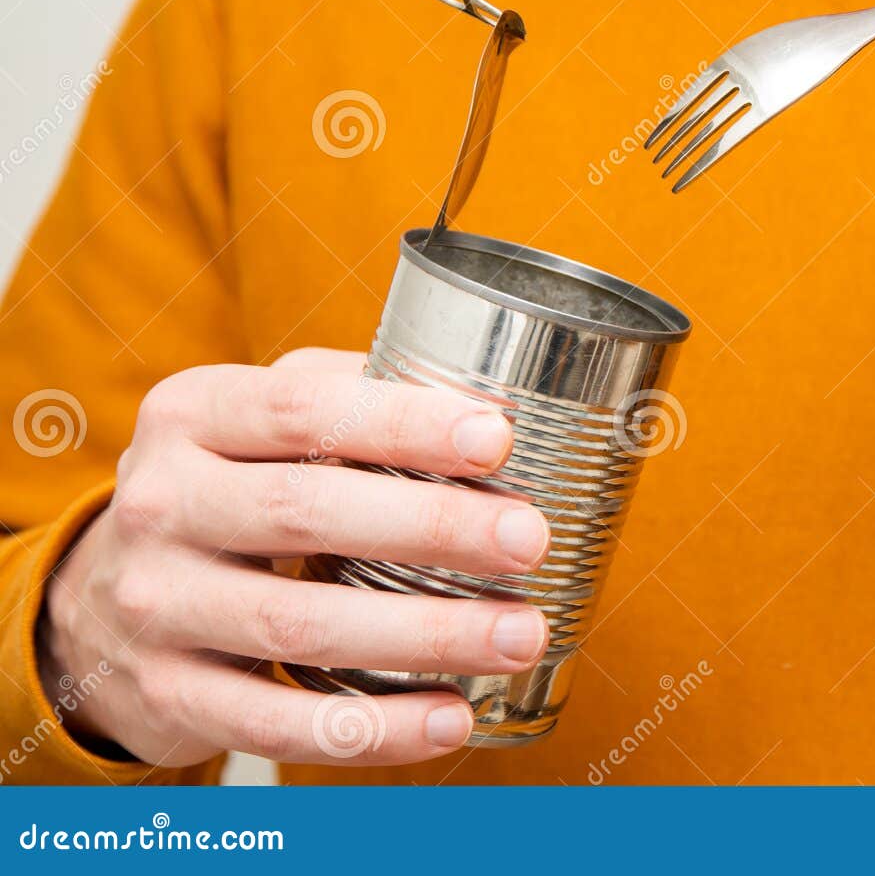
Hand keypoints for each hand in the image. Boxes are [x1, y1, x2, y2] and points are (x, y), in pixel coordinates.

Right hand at [36, 348, 549, 767]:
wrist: (98, 602)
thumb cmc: (227, 489)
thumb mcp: (258, 420)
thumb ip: (354, 395)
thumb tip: (490, 404)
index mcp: (194, 414)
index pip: (303, 408)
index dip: (404, 423)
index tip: (498, 439)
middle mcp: (160, 504)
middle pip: (306, 514)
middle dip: (433, 527)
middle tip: (528, 541)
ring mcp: (157, 606)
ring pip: (300, 626)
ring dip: (425, 635)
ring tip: (518, 635)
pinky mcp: (168, 696)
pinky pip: (276, 721)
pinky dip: (372, 728)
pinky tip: (450, 719)